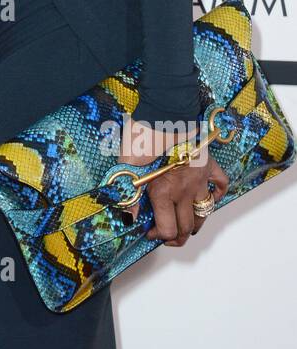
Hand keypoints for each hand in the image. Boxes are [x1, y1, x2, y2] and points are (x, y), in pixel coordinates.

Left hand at [117, 116, 229, 246]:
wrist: (165, 111)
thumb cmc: (143, 135)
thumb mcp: (127, 165)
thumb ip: (128, 194)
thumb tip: (128, 217)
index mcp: (164, 193)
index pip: (166, 229)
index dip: (155, 236)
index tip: (147, 231)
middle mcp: (185, 190)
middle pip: (186, 227)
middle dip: (175, 237)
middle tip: (164, 235)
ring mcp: (200, 179)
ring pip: (204, 212)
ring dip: (194, 223)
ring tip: (183, 224)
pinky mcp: (208, 165)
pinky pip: (221, 184)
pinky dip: (217, 193)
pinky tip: (207, 195)